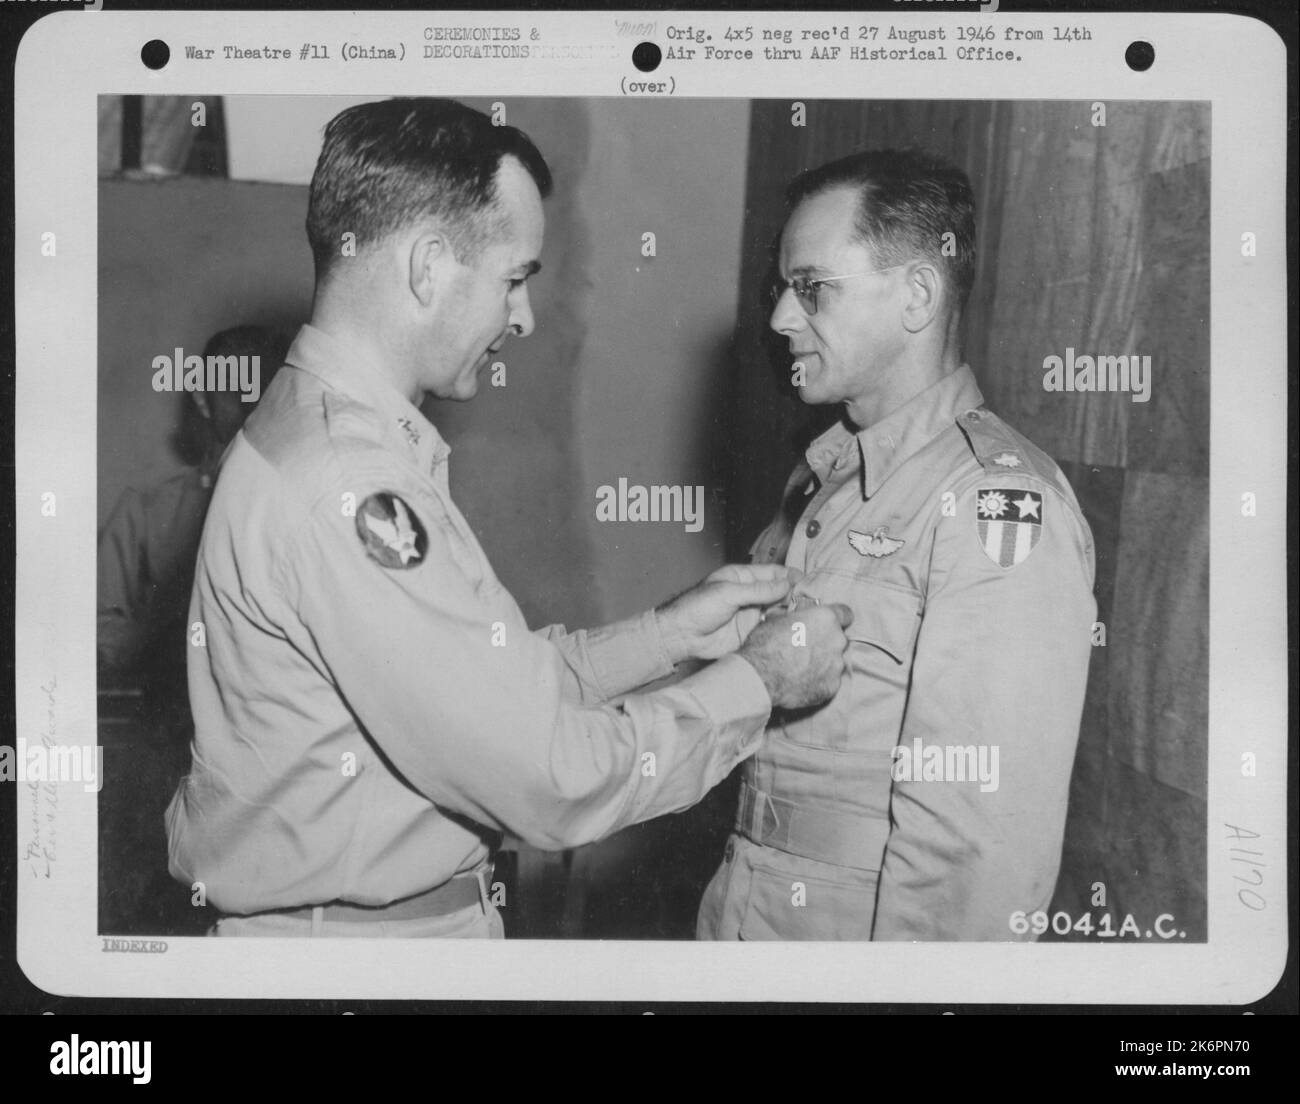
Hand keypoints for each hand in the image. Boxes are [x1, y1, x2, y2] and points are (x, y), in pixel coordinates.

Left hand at [655, 564, 799, 662]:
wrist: (682, 636)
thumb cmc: (697, 607)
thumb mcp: (728, 593)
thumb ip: (758, 590)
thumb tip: (786, 584)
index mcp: (742, 578)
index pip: (772, 573)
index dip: (790, 576)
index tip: (806, 582)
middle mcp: (750, 595)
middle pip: (779, 592)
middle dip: (795, 596)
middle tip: (811, 602)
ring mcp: (751, 614)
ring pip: (778, 612)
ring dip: (791, 613)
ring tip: (806, 616)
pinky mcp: (751, 633)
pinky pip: (771, 630)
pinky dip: (782, 630)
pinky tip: (793, 631)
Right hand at [737, 602, 851, 709]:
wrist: (759, 678)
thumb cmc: (764, 645)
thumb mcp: (775, 618)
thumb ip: (794, 616)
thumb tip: (794, 616)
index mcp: (826, 618)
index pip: (845, 614)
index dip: (837, 618)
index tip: (827, 624)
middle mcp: (837, 641)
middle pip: (839, 639)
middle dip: (826, 642)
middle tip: (805, 648)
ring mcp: (836, 666)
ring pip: (835, 662)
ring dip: (823, 663)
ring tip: (800, 668)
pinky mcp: (831, 687)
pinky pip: (828, 682)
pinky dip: (818, 681)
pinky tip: (800, 681)